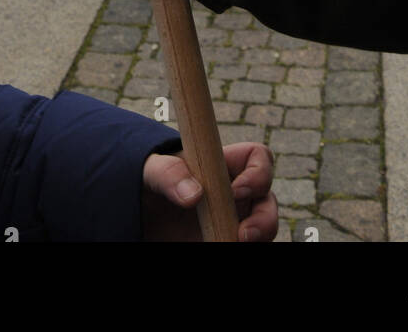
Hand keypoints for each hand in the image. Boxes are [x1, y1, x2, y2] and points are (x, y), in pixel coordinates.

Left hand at [141, 143, 276, 241]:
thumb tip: (194, 194)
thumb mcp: (149, 170)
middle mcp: (235, 193)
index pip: (257, 158)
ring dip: (261, 238)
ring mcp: (232, 220)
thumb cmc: (145, 183)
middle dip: (265, 218)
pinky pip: (249, 246)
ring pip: (264, 229)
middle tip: (244, 235)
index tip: (236, 191)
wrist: (139, 217)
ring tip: (237, 244)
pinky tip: (222, 245)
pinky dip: (248, 248)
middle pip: (268, 200)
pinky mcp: (224, 239)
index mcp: (223, 165)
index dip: (257, 173)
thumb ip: (167, 172)